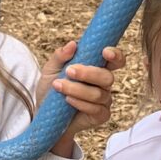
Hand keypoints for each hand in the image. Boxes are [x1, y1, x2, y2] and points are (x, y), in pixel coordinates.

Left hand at [37, 40, 123, 155]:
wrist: (45, 113)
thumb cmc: (50, 88)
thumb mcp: (50, 69)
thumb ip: (60, 56)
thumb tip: (72, 44)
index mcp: (96, 67)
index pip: (115, 60)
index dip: (115, 55)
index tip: (105, 52)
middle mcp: (103, 83)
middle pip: (107, 77)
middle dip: (88, 73)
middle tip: (69, 71)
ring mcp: (104, 100)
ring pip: (99, 93)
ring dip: (77, 89)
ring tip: (58, 86)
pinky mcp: (101, 116)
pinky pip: (96, 109)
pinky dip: (80, 103)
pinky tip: (68, 100)